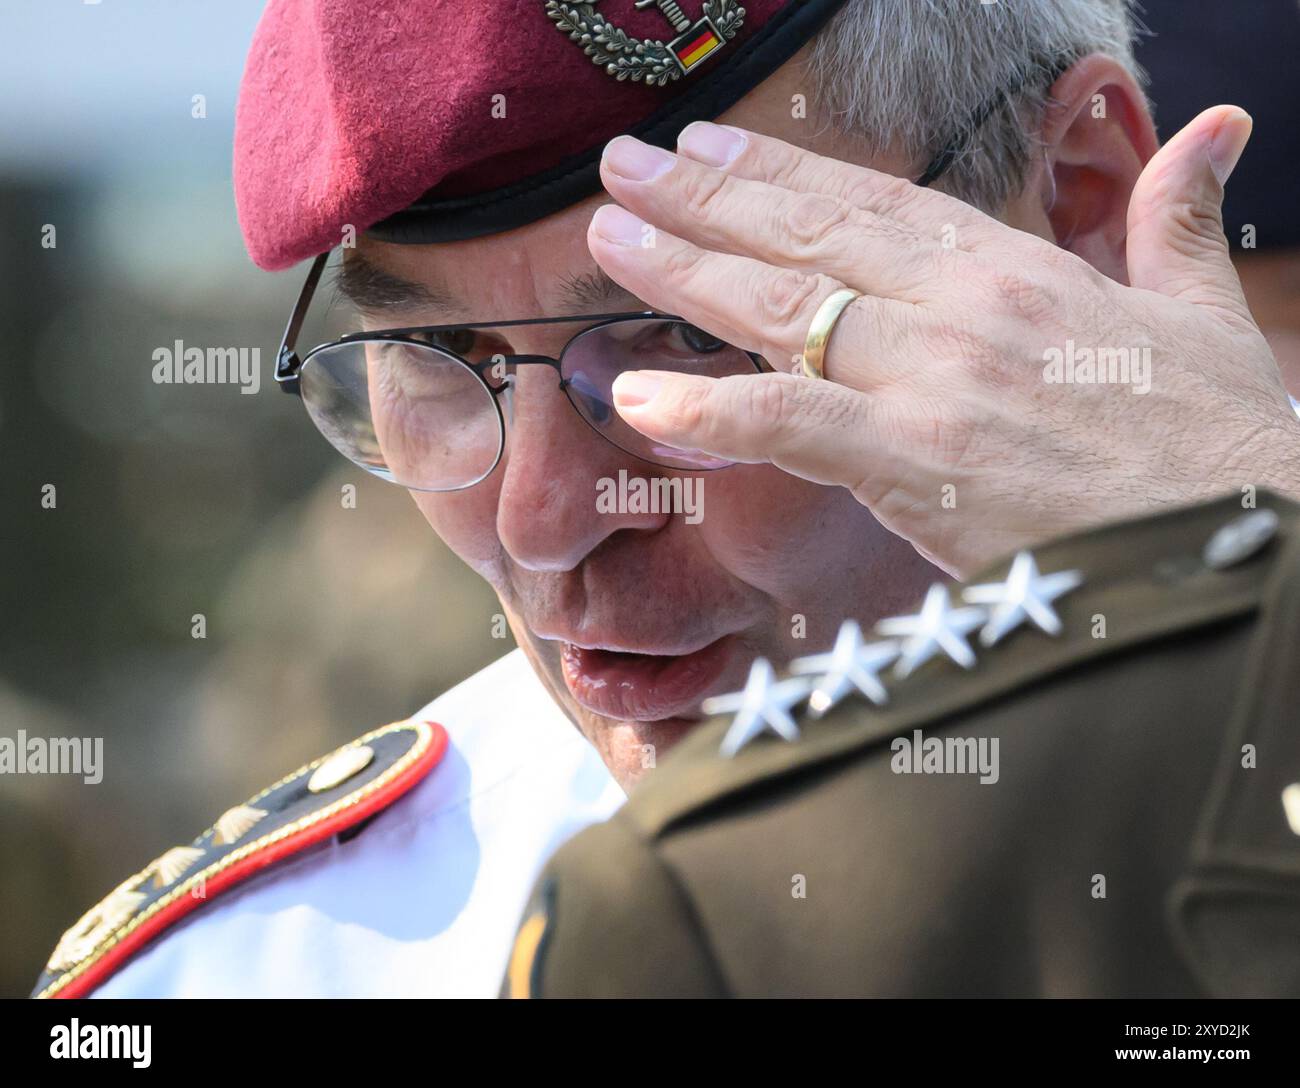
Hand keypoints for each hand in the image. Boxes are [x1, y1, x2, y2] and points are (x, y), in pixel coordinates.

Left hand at [587, 108, 1299, 575]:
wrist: (1245, 538)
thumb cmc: (1219, 439)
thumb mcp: (1202, 310)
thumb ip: (1178, 217)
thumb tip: (1210, 130)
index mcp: (1016, 269)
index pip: (871, 204)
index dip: (781, 175)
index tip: (710, 148)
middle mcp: (961, 308)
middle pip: (806, 241)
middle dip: (704, 201)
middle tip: (624, 169)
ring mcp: (933, 380)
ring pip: (783, 312)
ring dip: (685, 274)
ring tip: (612, 240)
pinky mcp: (918, 462)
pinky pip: (791, 425)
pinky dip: (711, 412)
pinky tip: (638, 398)